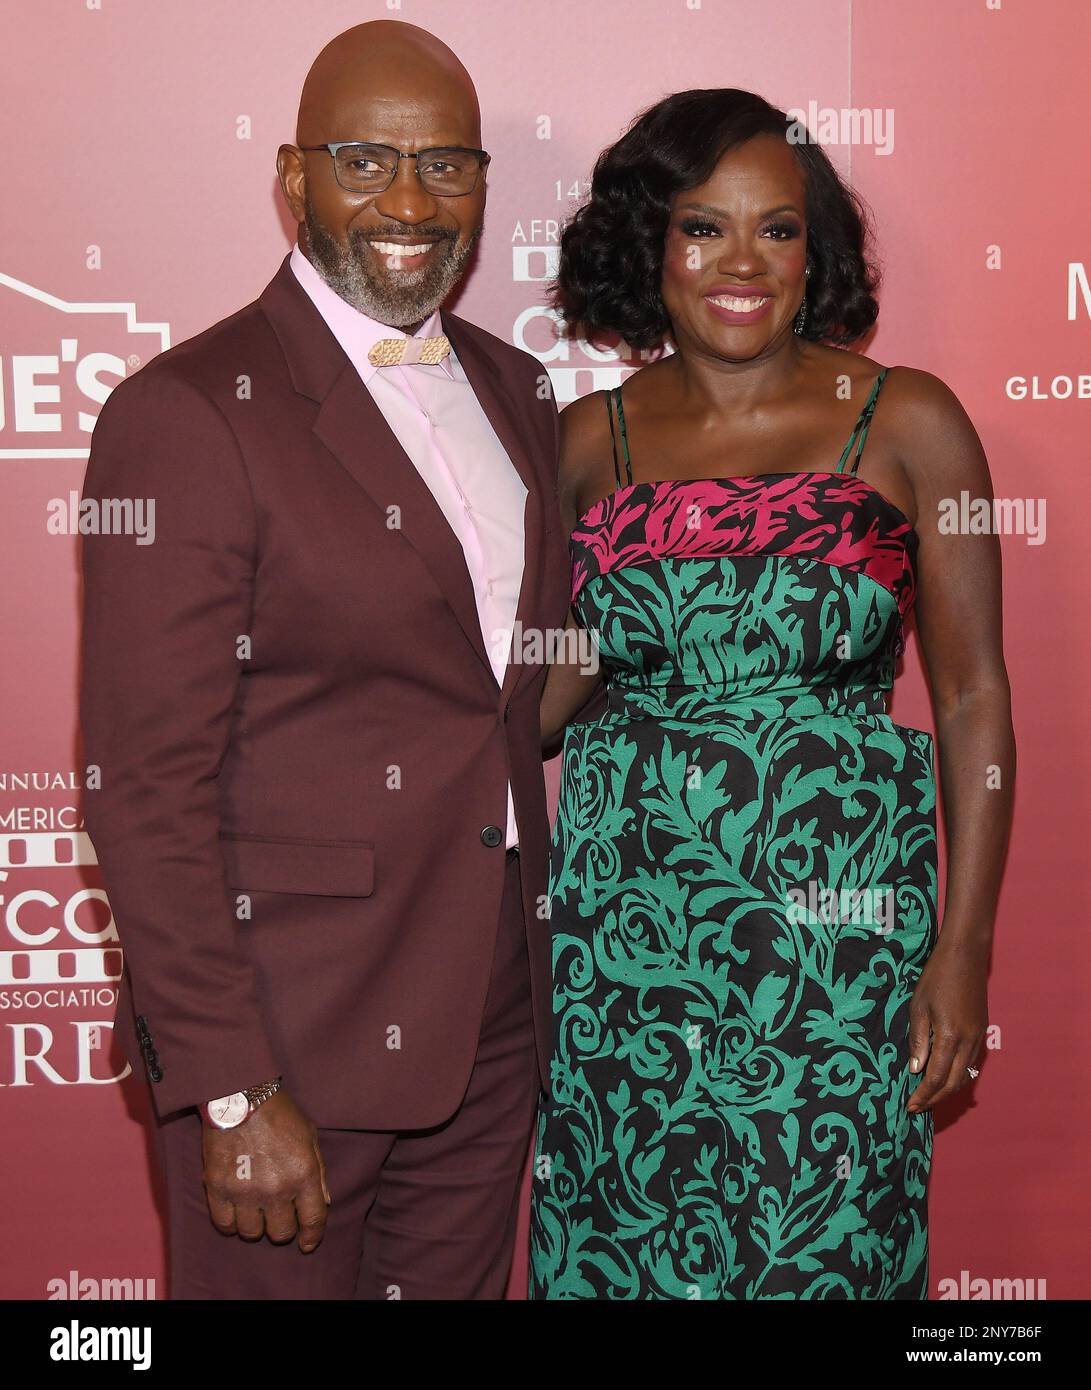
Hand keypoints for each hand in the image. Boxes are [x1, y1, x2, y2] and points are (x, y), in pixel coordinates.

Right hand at [202, 1090, 329, 1250]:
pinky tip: (236, 1213)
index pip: (313, 1220)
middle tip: (278, 1216)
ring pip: (252, 1233)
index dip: (312, 1237)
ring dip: (257, 1226)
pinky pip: (225, 1225)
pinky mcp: (218, 1188)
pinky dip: (231, 1224)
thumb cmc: (279, 1113)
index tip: (307, 1244)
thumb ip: (318, 1172)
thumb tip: (323, 1202)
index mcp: (303, 1174)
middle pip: (281, 1232)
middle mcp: (276, 1188)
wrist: (240, 1095)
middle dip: (283, 1228)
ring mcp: (246, 1191)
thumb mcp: (309, 1136)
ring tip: (256, 1211)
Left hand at [906, 936, 988, 1112]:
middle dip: (935, 1099)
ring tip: (927, 1096)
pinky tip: (944, 1077)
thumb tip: (916, 1070)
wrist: (965, 956)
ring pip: (965, 1075)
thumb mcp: (918, 1007)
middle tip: (917, 1107)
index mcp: (950, 1036)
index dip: (923, 1095)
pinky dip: (957, 1076)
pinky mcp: (981, 1031)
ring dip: (947, 1090)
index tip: (910, 1106)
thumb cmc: (936, 977)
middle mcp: (969, 1042)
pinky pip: (970, 1063)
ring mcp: (978, 1038)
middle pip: (953, 1083)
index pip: (937, 1078)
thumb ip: (918, 1040)